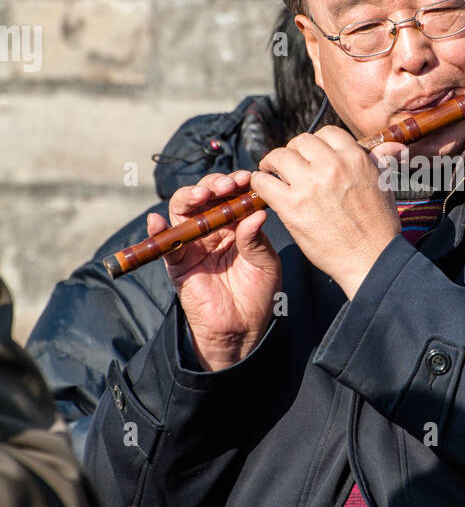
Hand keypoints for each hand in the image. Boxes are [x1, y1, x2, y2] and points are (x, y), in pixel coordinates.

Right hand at [148, 170, 279, 370]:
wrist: (242, 328)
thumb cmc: (258, 293)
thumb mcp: (265, 264)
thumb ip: (257, 239)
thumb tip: (256, 212)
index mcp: (236, 224)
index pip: (231, 195)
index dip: (236, 183)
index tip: (246, 178)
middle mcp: (212, 229)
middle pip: (204, 196)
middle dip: (214, 184)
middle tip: (226, 186)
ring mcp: (193, 244)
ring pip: (182, 211)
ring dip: (188, 197)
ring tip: (201, 194)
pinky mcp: (177, 263)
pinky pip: (164, 245)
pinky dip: (157, 231)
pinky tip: (157, 222)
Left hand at [252, 127, 400, 298]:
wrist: (371, 260)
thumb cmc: (380, 226)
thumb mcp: (385, 186)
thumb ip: (382, 161)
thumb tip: (395, 145)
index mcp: (355, 158)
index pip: (327, 133)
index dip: (316, 144)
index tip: (310, 156)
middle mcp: (332, 166)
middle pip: (300, 142)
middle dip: (294, 152)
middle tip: (289, 166)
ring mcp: (310, 185)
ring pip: (279, 157)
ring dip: (273, 164)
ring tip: (272, 174)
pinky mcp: (292, 206)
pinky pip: (265, 182)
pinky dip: (261, 183)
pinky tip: (265, 189)